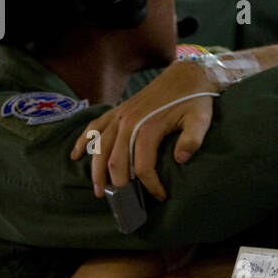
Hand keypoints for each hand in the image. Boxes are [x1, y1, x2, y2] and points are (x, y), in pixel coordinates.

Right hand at [70, 61, 214, 200]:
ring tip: (98, 190)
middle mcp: (129, 122)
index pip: (143, 166)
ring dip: (96, 170)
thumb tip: (181, 160)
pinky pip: (94, 127)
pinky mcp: (117, 110)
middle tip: (123, 202)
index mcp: (149, 127)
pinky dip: (84, 141)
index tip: (160, 197)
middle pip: (115, 161)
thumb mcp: (201, 120)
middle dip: (118, 184)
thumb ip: (192, 140)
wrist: (186, 76)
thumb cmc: (195, 100)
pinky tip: (76, 155)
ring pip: (99, 147)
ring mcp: (120, 115)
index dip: (150, 185)